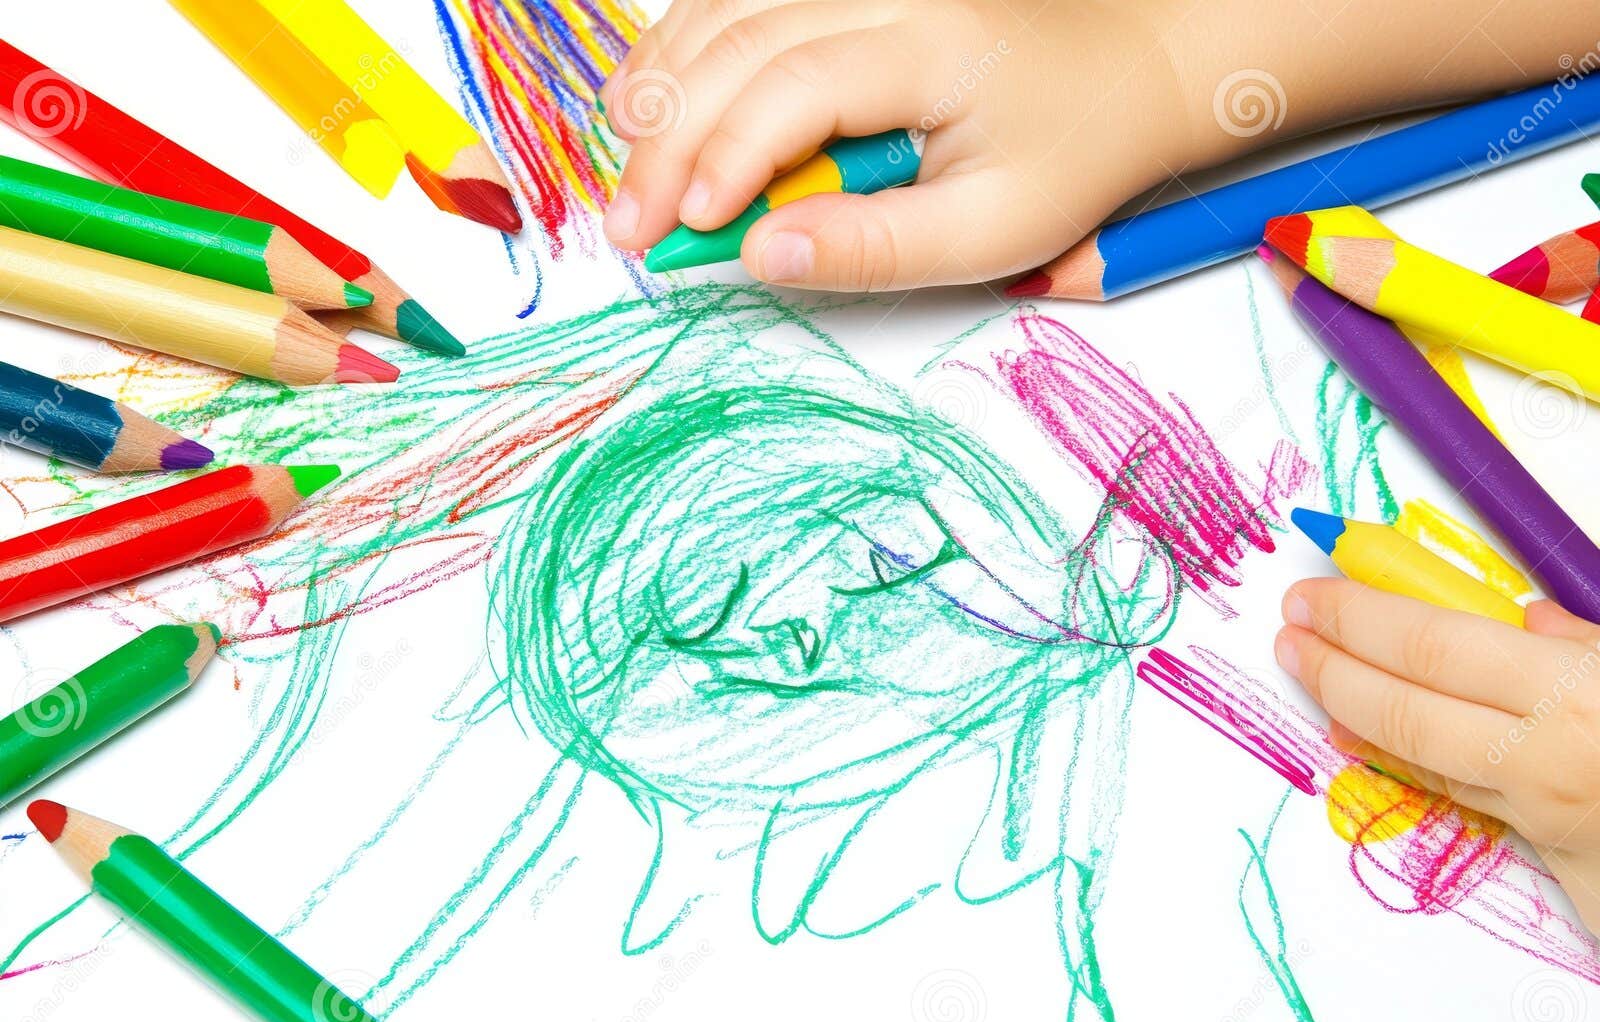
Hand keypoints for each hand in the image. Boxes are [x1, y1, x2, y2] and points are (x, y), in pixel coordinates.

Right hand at [597, 0, 1192, 290]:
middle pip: (737, 41)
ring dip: (658, 88)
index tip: (687, 229)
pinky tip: (650, 102)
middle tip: (629, 228)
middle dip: (667, 138)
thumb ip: (876, 246)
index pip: (794, 85)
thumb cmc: (1070, 151)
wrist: (1129, 68)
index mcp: (931, 41)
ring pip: (722, 10)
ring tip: (624, 173)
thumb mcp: (993, 229)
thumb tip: (762, 254)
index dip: (726, 156)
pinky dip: (682, 50)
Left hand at [1276, 577, 1599, 934]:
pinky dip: (1421, 769)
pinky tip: (1382, 747)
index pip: (1430, 645)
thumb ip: (1594, 637)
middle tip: (1288, 629)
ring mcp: (1554, 826)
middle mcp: (1549, 764)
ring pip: (1427, 765)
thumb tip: (1527, 620)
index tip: (1311, 589)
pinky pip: (1478, 806)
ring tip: (1315, 678)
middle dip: (1330, 664)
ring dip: (1356, 716)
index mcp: (1579, 695)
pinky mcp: (1570, 874)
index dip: (1359, 613)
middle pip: (1403, 708)